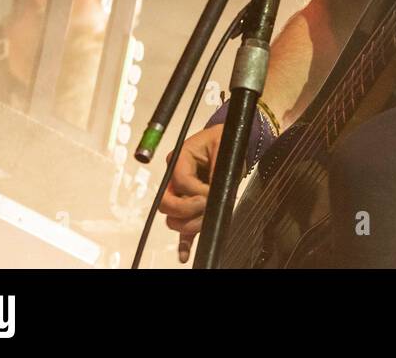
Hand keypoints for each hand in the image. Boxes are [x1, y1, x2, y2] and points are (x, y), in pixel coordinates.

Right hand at [159, 124, 221, 262]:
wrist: (227, 142)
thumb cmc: (224, 141)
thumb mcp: (222, 149)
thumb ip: (215, 171)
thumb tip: (212, 191)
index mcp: (180, 159)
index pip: (181, 181)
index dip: (196, 190)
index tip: (211, 189)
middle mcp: (175, 179)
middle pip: (167, 203)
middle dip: (187, 208)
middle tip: (205, 204)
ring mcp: (180, 194)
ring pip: (173, 218)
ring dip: (189, 223)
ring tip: (206, 218)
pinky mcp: (191, 207)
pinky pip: (183, 227)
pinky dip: (183, 242)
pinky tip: (185, 255)